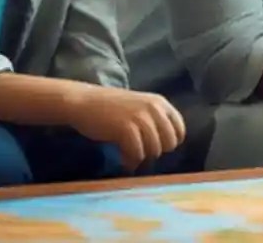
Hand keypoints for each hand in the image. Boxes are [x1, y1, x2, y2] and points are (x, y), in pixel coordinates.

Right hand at [66, 87, 186, 171]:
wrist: (83, 101)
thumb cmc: (110, 107)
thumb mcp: (140, 107)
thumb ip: (155, 120)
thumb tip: (168, 146)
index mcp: (160, 102)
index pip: (179, 130)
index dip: (168, 143)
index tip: (154, 147)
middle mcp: (154, 108)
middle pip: (169, 143)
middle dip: (156, 152)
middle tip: (140, 153)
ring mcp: (140, 118)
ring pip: (154, 150)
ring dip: (142, 158)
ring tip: (129, 156)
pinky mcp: (126, 128)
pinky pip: (137, 153)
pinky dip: (131, 161)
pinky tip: (123, 160)